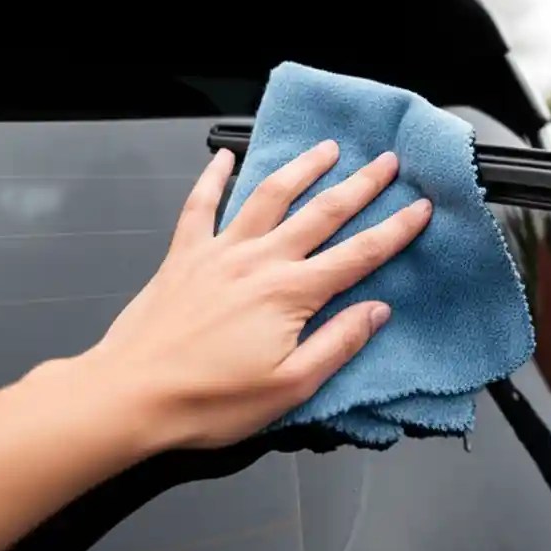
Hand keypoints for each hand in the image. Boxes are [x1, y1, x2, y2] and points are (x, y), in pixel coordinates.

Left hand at [60, 141, 430, 450]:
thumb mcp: (290, 388)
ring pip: (269, 196)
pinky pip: (200, 205)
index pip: (358, 255)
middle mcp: (259, 261)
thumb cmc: (211, 402)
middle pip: (321, 213)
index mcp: (291, 294)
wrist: (130, 397)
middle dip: (360, 185)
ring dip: (302, 168)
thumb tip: (376, 311)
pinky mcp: (182, 257)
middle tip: (387, 161)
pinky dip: (213, 177)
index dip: (395, 230)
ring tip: (327, 148)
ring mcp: (219, 253)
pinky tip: (225, 157)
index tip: (421, 207)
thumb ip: (338, 344)